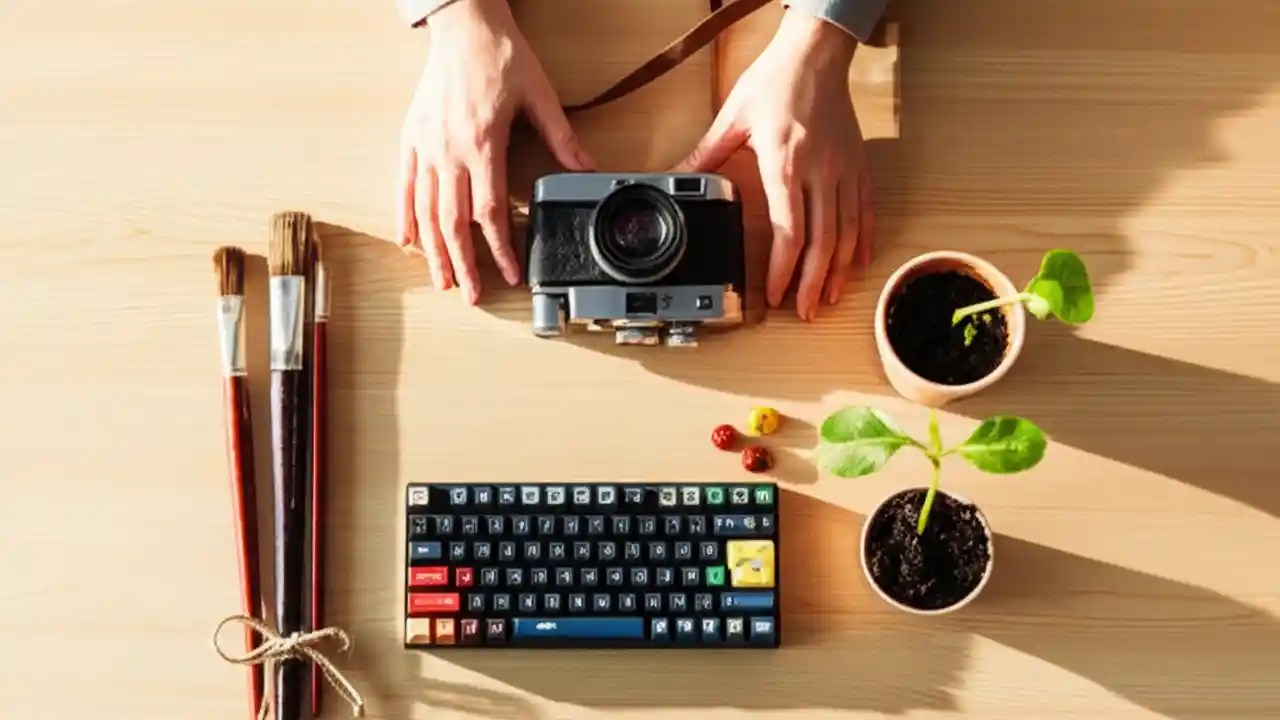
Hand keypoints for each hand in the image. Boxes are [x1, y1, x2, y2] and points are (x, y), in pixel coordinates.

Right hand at [398, 0, 594, 302]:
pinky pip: (404, 186)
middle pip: (453, 222)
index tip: (510, 273)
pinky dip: (404, 216)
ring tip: (443, 280)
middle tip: (472, 295)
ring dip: (434, 251)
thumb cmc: (500, 57)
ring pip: (426, 211)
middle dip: (463, 264)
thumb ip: (562, 138)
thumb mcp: (540, 96)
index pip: (489, 212)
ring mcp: (425, 147)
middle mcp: (449, 151)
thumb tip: (586, 168)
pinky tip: (408, 242)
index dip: (500, 248)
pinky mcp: (411, 139)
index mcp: (482, 144)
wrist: (463, 27)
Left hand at [676, 10, 873, 319]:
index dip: (784, 269)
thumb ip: (706, 154)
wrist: (816, 53)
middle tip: (803, 312)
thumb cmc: (776, 81)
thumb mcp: (733, 116)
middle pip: (822, 242)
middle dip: (812, 283)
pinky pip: (865, 212)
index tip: (776, 294)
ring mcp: (844, 171)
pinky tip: (856, 264)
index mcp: (785, 164)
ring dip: (838, 271)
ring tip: (827, 298)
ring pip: (848, 233)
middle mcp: (819, 172)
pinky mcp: (858, 166)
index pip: (789, 230)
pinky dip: (862, 241)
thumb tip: (677, 175)